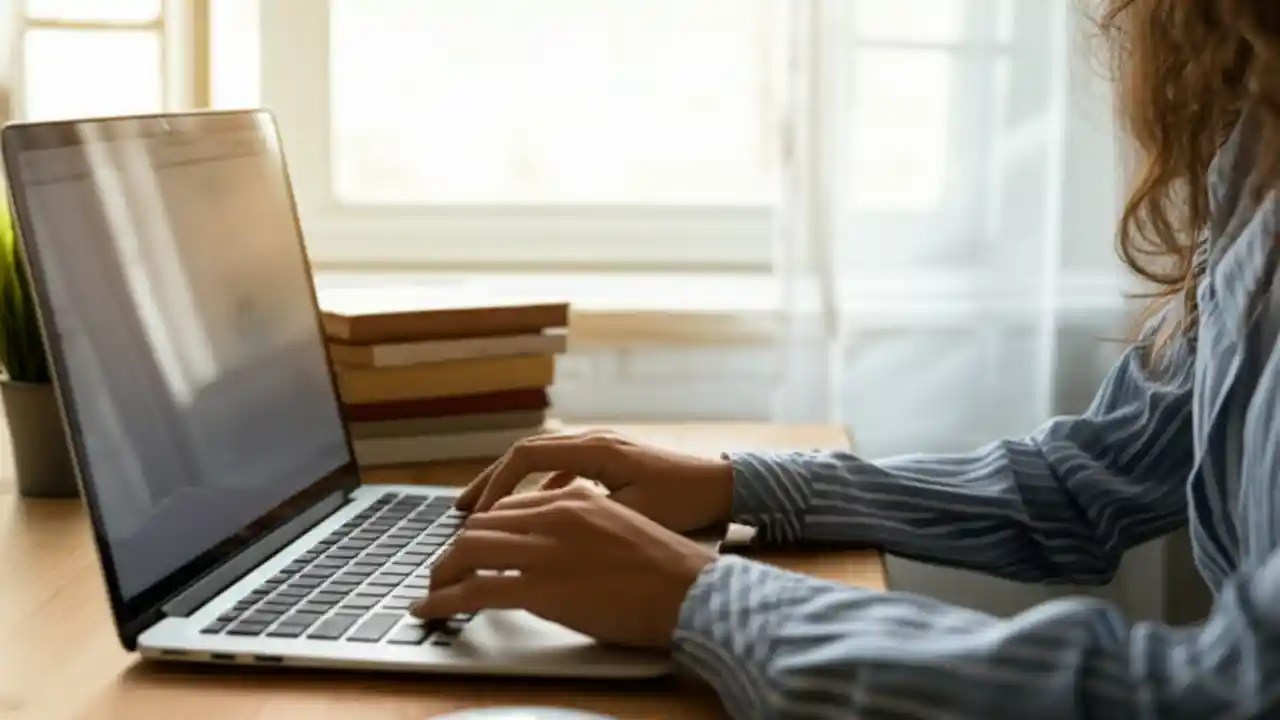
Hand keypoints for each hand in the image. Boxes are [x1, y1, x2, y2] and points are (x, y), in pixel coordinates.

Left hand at [412, 485, 716, 647]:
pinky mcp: (541, 587)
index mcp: (575, 498)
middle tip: (441, 572)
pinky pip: (475, 589)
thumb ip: (584, 521)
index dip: (482, 528)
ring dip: (442, 572)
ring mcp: (547, 550)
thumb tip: (558, 538)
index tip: (470, 546)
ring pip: (469, 550)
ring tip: (431, 592)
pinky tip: (428, 610)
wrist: (690, 591)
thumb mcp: (622, 524)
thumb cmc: (666, 568)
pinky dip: (443, 600)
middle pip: (483, 524)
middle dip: (455, 550)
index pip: (509, 506)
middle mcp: (555, 515)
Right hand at [456, 430, 735, 532]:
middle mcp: (594, 440)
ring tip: (485, 512)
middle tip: (461, 509)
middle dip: (491, 481)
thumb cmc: (684, 502)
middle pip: (527, 453)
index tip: (476, 512)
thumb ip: (587, 511)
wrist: (724, 487)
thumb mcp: (633, 512)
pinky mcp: (610, 461)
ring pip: (542, 461)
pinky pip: (561, 468)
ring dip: (513, 484)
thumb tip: (539, 523)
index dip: (497, 483)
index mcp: (595, 449)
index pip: (528, 454)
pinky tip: (529, 513)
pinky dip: (538, 487)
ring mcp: (601, 448)